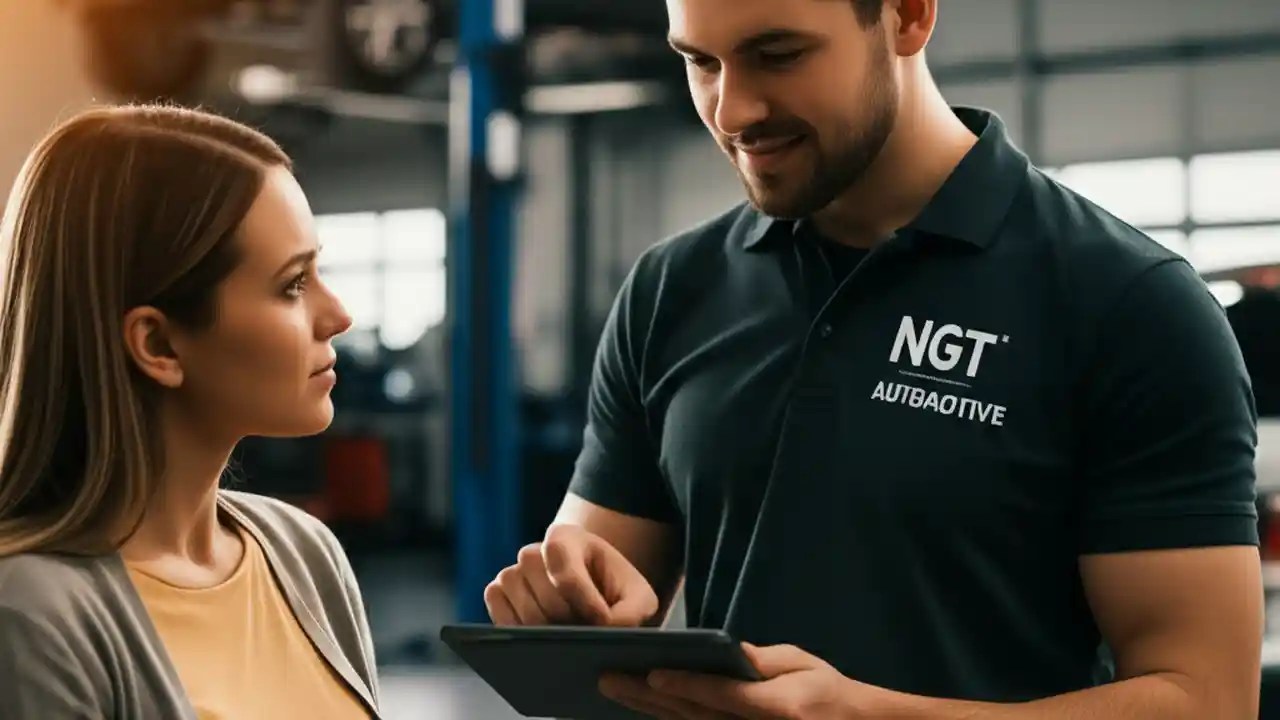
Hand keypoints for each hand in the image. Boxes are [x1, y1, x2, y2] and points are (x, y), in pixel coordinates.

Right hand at [484, 524, 658, 626]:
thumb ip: (631, 610)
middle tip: (582, 629)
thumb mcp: (637, 597)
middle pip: (539, 584)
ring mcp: (512, 572)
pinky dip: (517, 626)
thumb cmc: (615, 593)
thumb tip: (606, 626)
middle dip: (564, 614)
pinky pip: (497, 608)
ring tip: (563, 633)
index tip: (601, 620)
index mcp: (567, 537)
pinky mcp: (497, 593)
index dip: (584, 599)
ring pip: (517, 597)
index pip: (565, 566)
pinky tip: (540, 637)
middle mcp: (534, 551)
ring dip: (541, 623)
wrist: (593, 598)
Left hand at [599, 642, 880, 718]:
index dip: (686, 685)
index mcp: (776, 708)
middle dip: (647, 696)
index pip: (721, 696)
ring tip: (614, 689)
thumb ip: (762, 661)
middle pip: (691, 715)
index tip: (652, 673)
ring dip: (646, 710)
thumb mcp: (799, 664)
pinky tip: (638, 707)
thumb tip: (724, 653)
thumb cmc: (824, 690)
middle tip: (609, 677)